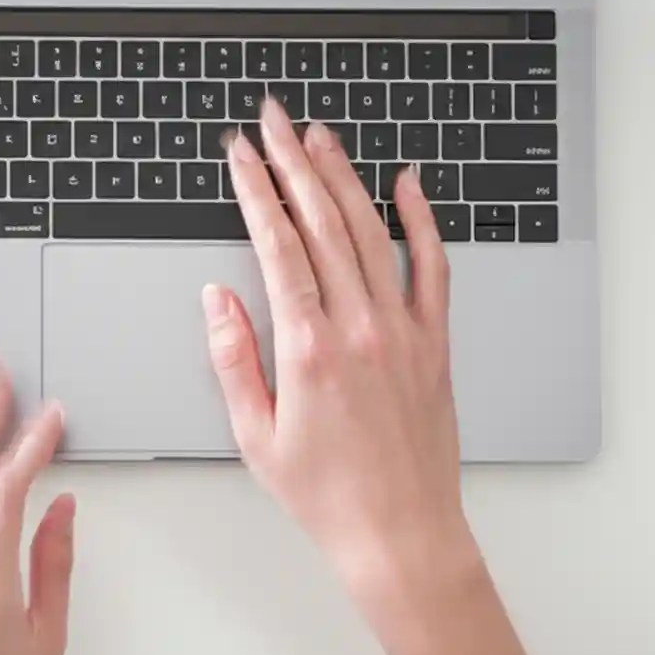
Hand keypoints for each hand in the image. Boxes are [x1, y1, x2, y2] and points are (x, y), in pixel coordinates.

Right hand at [205, 99, 534, 654]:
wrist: (401, 533)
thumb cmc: (327, 495)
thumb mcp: (256, 435)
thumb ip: (234, 359)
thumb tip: (218, 299)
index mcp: (309, 348)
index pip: (277, 245)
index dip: (255, 190)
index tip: (240, 153)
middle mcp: (360, 327)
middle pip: (322, 222)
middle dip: (292, 162)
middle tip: (273, 120)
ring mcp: (403, 330)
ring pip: (371, 232)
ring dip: (343, 177)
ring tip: (320, 137)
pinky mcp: (435, 342)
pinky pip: (432, 267)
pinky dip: (420, 221)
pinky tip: (407, 185)